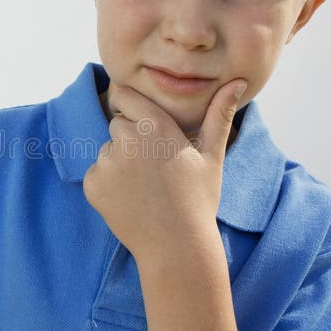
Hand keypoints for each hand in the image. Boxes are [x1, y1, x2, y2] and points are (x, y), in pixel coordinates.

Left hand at [83, 79, 246, 261]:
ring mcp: (107, 162)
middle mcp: (128, 139)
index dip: (134, 109)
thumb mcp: (212, 156)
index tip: (146, 127)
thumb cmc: (198, 201)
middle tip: (155, 169)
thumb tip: (237, 82)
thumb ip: (219, 114)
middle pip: (118, 124)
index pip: (126, 96)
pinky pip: (97, 175)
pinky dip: (108, 186)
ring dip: (120, 164)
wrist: (176, 247)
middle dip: (131, 140)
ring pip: (108, 151)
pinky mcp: (93, 184)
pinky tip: (131, 201)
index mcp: (156, 126)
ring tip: (145, 189)